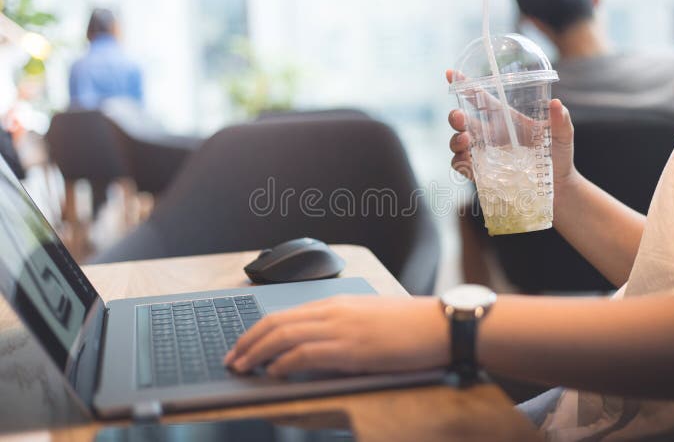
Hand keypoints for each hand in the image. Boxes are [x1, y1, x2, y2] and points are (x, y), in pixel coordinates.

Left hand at [224, 296, 448, 376]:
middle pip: (276, 322)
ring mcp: (341, 328)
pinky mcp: (351, 349)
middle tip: (232, 359)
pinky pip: (306, 353)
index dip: (257, 331)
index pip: (284, 313)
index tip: (242, 346)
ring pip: (284, 336)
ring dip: (257, 353)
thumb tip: (313, 350)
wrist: (439, 326)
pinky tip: (274, 373)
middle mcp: (333, 311)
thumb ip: (340, 330)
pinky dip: (284, 363)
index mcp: (336, 303)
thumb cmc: (409, 326)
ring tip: (243, 368)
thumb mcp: (368, 321)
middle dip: (247, 342)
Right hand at [446, 69, 577, 188]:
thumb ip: (561, 120)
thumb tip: (555, 104)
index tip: (450, 74)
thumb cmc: (560, 158)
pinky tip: (466, 162)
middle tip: (459, 117)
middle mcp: (491, 135)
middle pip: (464, 121)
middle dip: (455, 117)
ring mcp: (485, 155)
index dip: (466, 85)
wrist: (559, 188)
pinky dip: (460, 162)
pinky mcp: (482, 174)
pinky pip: (463, 166)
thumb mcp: (563, 136)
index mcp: (505, 119)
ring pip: (459, 143)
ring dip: (455, 140)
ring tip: (465, 141)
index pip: (481, 99)